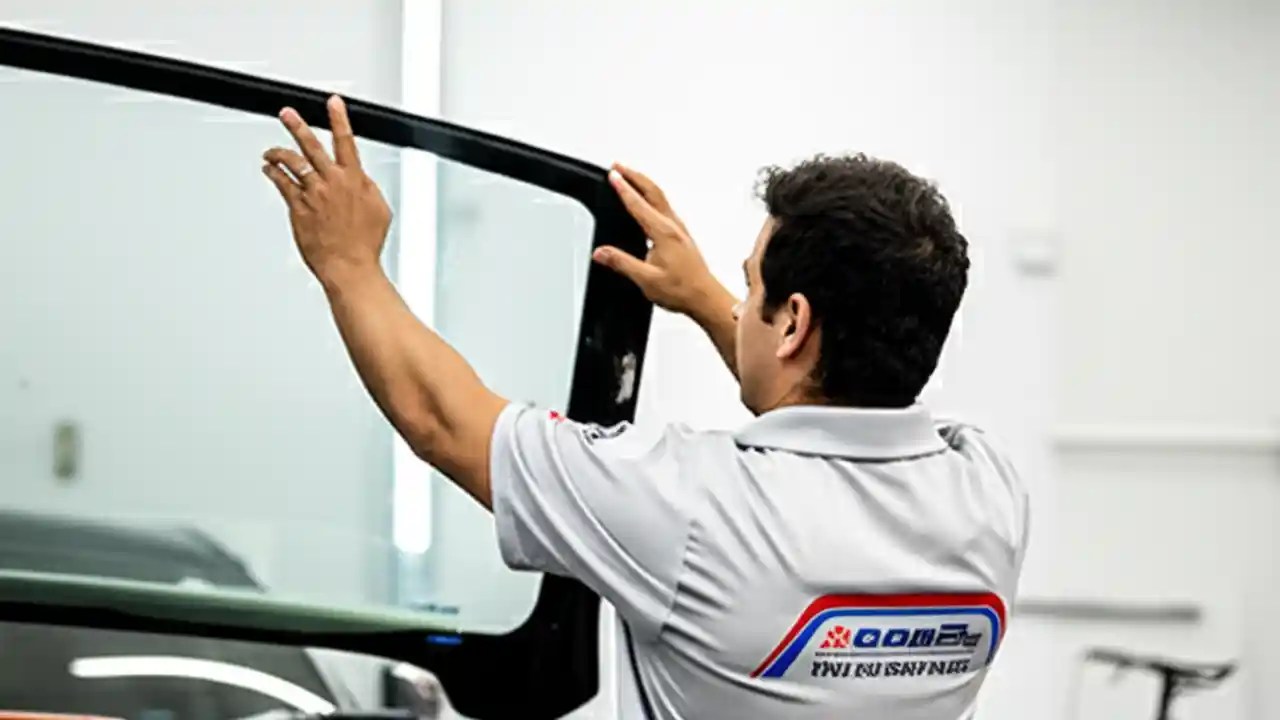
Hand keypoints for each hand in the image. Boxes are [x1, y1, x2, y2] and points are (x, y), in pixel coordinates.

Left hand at [262, 96, 391, 287]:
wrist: (349, 266)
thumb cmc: (365, 244)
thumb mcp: (380, 211)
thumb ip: (368, 189)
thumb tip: (362, 180)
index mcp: (355, 180)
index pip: (346, 141)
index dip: (339, 119)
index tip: (333, 103)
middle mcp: (332, 182)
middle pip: (312, 146)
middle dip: (297, 126)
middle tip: (287, 113)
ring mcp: (313, 194)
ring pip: (292, 162)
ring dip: (278, 152)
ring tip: (271, 149)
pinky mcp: (298, 208)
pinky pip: (281, 184)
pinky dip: (272, 173)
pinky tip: (268, 170)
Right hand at [594, 163, 717, 314]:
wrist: (705, 298)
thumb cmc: (682, 290)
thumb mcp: (646, 280)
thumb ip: (622, 263)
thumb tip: (601, 253)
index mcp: (664, 233)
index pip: (639, 204)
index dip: (623, 188)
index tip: (612, 175)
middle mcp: (674, 227)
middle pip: (653, 191)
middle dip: (634, 176)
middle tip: (618, 166)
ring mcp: (680, 230)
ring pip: (660, 197)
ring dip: (644, 184)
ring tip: (630, 177)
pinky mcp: (682, 235)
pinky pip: (665, 207)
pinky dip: (652, 197)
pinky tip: (648, 202)